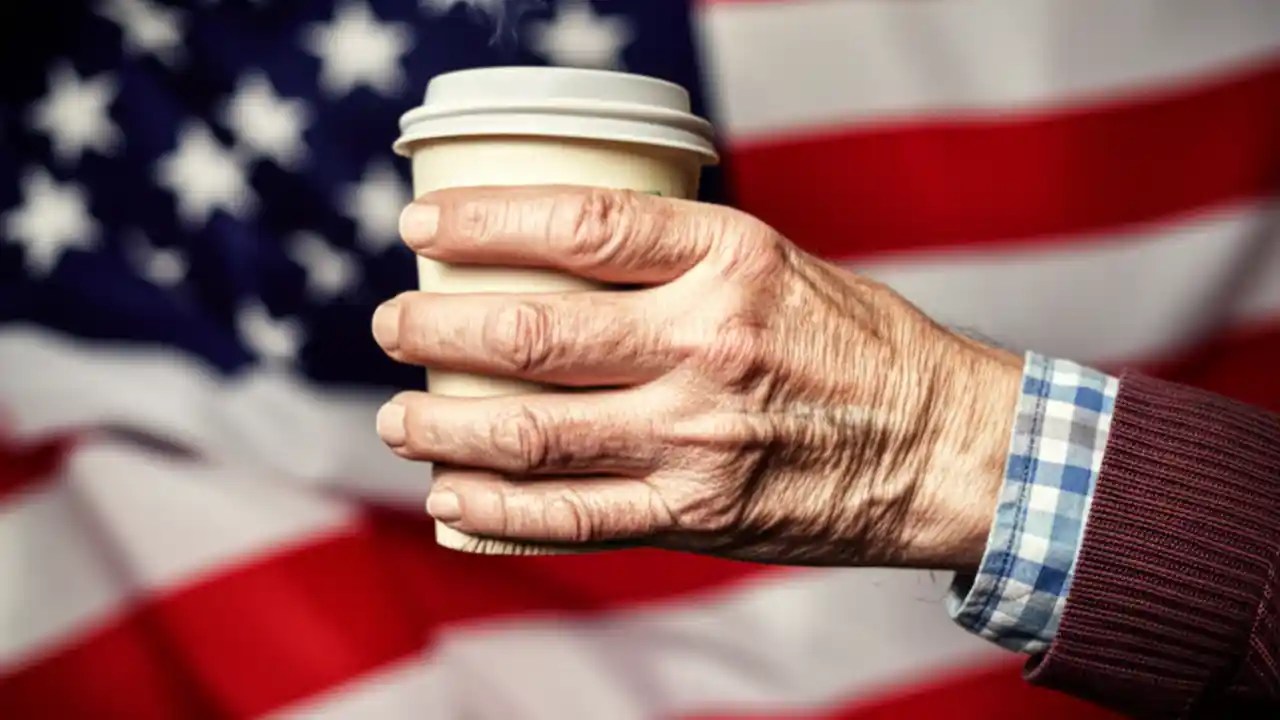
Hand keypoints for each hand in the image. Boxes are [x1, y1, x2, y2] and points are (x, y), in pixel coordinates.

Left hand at [372, 186, 1021, 569]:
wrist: (940, 443)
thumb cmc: (856, 344)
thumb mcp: (776, 264)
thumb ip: (676, 262)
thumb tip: (557, 259)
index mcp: (731, 262)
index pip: (579, 225)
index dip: (483, 221)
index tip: (423, 224)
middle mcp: (709, 345)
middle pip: (532, 334)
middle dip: (435, 329)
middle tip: (391, 324)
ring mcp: (700, 438)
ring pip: (534, 433)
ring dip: (443, 429)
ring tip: (397, 420)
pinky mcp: (699, 514)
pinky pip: (574, 519)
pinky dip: (497, 512)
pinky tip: (451, 498)